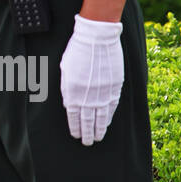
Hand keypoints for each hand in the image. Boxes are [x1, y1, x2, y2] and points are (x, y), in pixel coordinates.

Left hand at [59, 14, 124, 144]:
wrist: (97, 38)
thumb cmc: (77, 51)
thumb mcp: (65, 70)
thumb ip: (66, 89)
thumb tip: (69, 105)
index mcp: (73, 91)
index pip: (74, 116)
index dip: (74, 127)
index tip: (75, 135)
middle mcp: (89, 95)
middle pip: (88, 120)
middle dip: (87, 133)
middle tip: (87, 143)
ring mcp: (103, 92)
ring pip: (102, 117)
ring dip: (99, 129)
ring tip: (97, 138)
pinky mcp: (115, 87)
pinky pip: (112, 107)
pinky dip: (109, 116)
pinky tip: (106, 123)